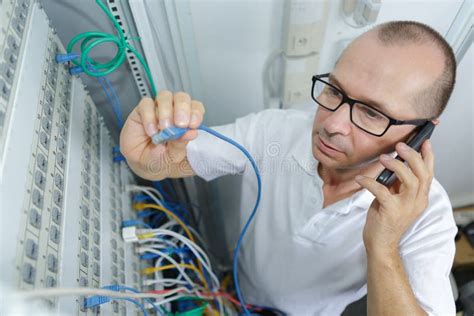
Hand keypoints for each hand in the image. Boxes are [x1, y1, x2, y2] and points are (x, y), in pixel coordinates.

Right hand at [119, 91, 204, 179]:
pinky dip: (149, 117)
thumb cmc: (161, 157)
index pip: (196, 107)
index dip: (196, 112)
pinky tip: (151, 131)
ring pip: (164, 97)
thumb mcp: (173, 155)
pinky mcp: (141, 110)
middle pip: (181, 97)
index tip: (194, 124)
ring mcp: (157, 108)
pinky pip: (146, 104)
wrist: (141, 163)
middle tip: (180, 124)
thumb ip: (181, 143)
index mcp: (186, 119)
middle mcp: (173, 110)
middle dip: (182, 109)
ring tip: (164, 129)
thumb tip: (191, 133)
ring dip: (166, 112)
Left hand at [355, 140, 433, 256]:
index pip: (429, 174)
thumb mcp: (396, 199)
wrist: (381, 244)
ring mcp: (406, 207)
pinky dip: (370, 182)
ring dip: (397, 166)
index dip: (428, 157)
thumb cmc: (386, 220)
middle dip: (413, 156)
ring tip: (383, 158)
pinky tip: (361, 178)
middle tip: (400, 146)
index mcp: (420, 198)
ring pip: (409, 180)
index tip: (424, 142)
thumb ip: (398, 184)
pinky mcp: (391, 211)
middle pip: (422, 174)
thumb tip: (393, 163)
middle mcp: (417, 202)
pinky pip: (382, 192)